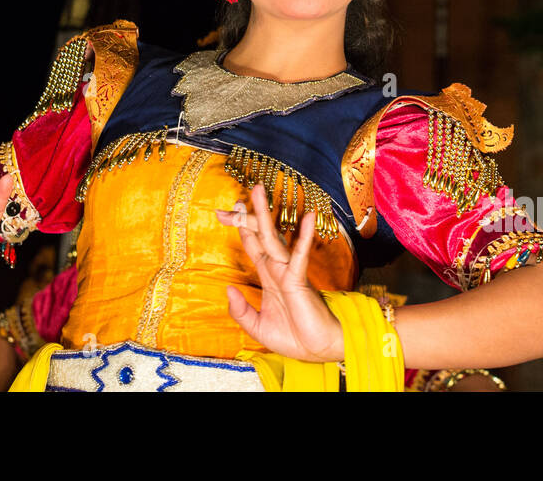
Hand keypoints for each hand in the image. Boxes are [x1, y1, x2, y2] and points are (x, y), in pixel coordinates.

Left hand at [215, 183, 344, 362]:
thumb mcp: (257, 326)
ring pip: (274, 238)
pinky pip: (299, 256)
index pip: (252, 245)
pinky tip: (308, 217)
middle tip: (235, 198)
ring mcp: (288, 272)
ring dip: (266, 215)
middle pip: (259, 235)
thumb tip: (228, 287)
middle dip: (247, 216)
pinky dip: (303, 237)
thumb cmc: (292, 337)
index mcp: (268, 277)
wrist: (317, 351)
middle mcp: (277, 269)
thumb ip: (240, 310)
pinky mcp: (300, 281)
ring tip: (260, 190)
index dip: (240, 228)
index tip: (224, 212)